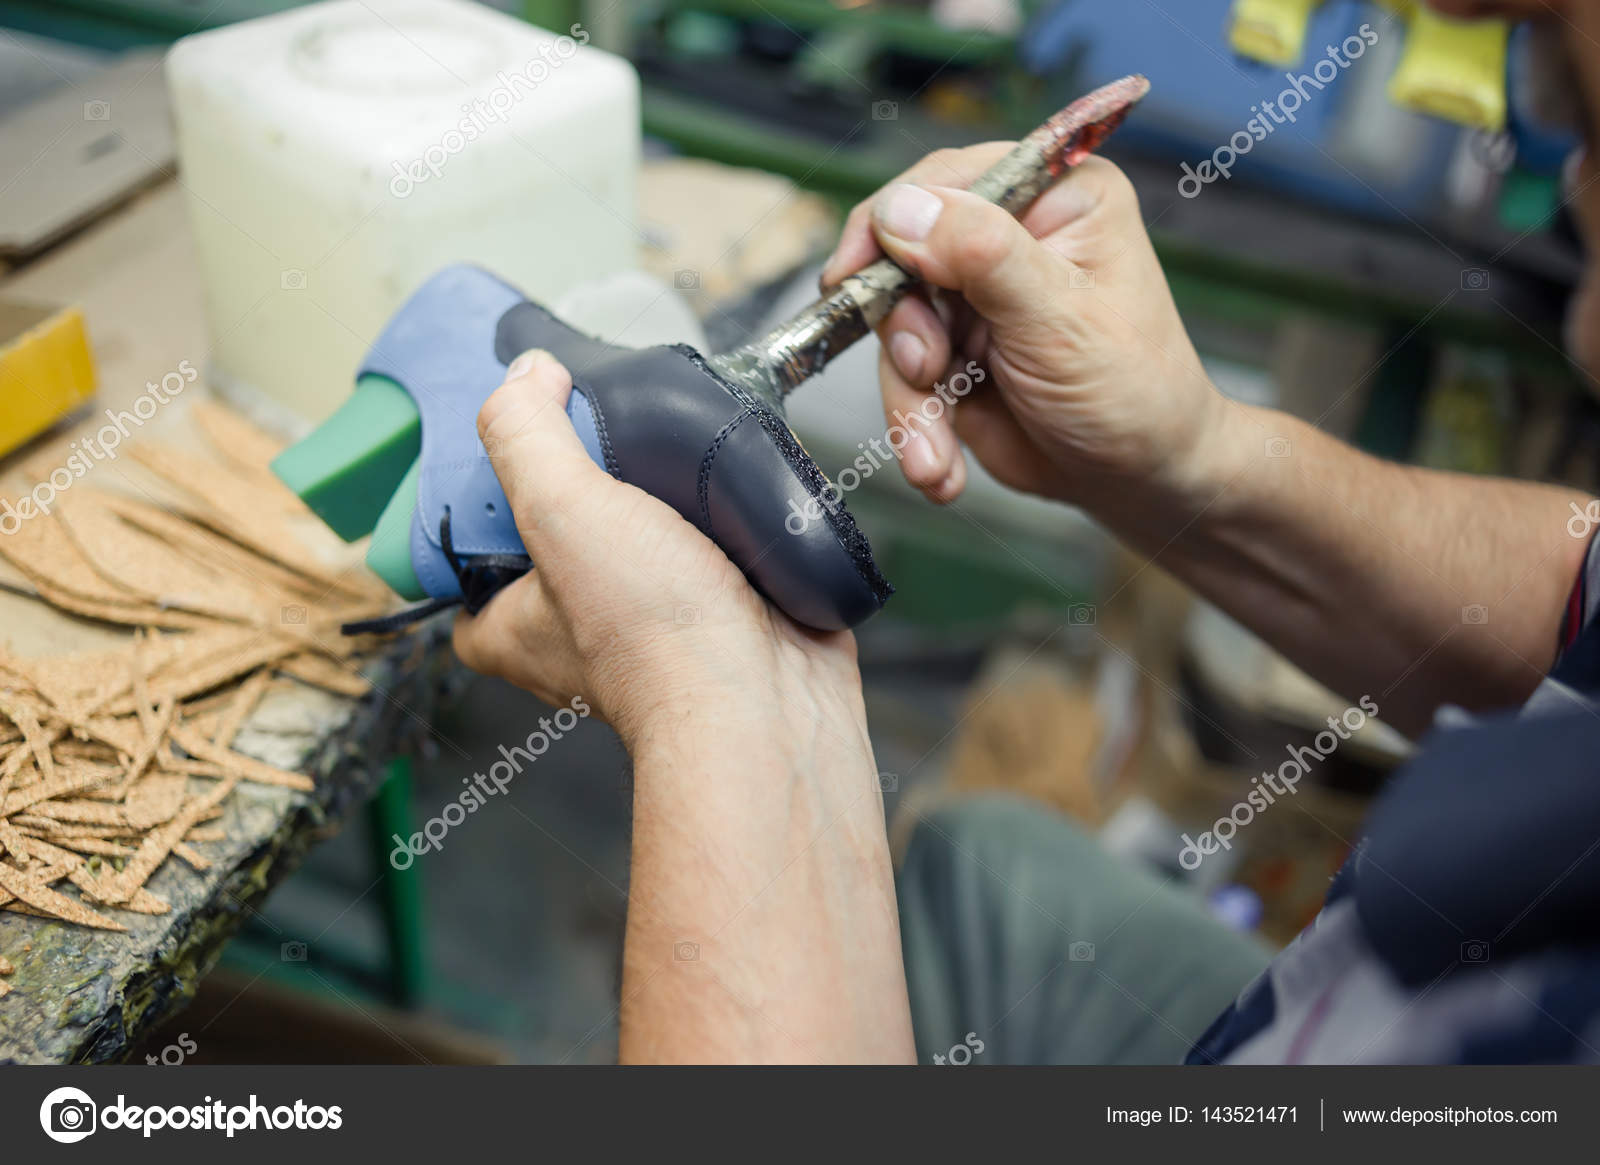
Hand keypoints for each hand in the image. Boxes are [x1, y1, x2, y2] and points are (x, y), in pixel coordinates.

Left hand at [452, 349, 864, 747]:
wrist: (766, 702)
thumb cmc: (656, 637)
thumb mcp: (560, 509)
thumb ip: (528, 435)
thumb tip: (525, 376)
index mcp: (519, 629)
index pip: (469, 583)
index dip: (474, 533)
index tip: (496, 478)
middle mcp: (582, 636)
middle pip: (563, 548)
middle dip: (584, 497)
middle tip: (599, 443)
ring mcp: (659, 629)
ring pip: (645, 547)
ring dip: (663, 505)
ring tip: (670, 456)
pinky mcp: (726, 618)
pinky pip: (718, 558)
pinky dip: (728, 525)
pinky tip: (732, 487)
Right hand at [821, 150, 1236, 513]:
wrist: (1138, 478)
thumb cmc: (1132, 388)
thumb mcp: (1059, 315)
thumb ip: (981, 255)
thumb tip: (901, 209)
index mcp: (1052, 196)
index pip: (946, 181)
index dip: (889, 223)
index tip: (853, 274)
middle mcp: (1008, 237)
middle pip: (903, 258)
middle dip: (907, 331)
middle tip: (926, 371)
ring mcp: (975, 298)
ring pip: (895, 328)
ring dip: (910, 400)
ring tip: (934, 452)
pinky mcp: (954, 354)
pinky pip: (902, 378)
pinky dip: (915, 426)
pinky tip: (941, 468)